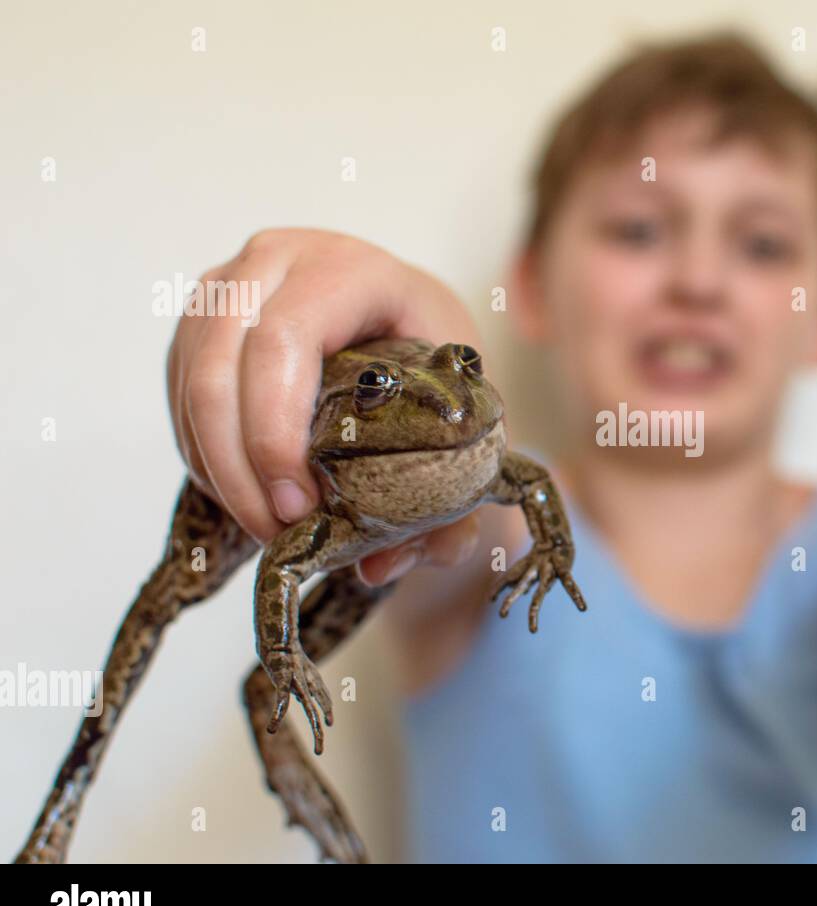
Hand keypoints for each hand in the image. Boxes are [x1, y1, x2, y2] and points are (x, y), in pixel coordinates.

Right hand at [166, 228, 482, 581]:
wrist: (410, 323)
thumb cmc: (439, 370)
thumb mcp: (467, 427)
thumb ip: (446, 508)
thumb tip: (379, 565)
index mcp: (353, 270)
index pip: (285, 337)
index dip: (275, 428)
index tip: (300, 506)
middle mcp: (280, 261)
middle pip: (220, 363)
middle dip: (240, 463)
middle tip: (278, 531)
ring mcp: (230, 284)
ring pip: (191, 383)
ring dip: (219, 469)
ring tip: (268, 526)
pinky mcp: (199, 320)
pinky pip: (179, 395)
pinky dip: (205, 457)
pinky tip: (246, 495)